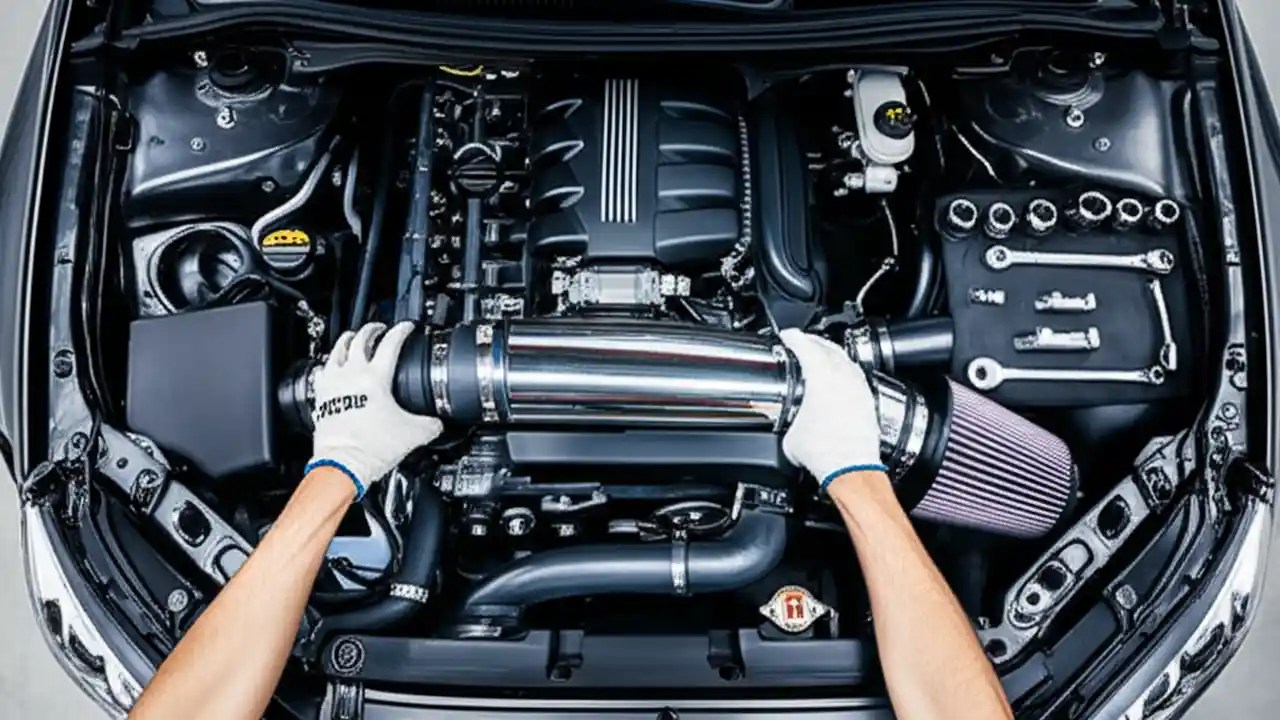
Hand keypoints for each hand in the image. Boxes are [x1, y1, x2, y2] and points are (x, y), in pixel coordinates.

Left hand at [307, 321, 442, 499]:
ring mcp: (333, 384)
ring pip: (337, 350)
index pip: (390, 342)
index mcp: (375, 378)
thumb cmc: (369, 448)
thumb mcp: (412, 434)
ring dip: (348, 340)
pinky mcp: (320, 396)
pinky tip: (334, 367)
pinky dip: (331, 363)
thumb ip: (430, 424)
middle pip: (360, 339)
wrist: (342, 464)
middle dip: (372, 329)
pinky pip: (323, 370)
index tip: (407, 327)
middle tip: (380, 329)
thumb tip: (438, 422)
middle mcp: (351, 375)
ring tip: (354, 338)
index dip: (402, 331)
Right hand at [779, 329, 885, 489]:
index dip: (794, 337)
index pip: (806, 346)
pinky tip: (839, 378)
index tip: (788, 336)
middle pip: (828, 347)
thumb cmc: (825, 452)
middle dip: (812, 341)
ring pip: (845, 359)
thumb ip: (780, 417)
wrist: (851, 469)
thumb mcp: (790, 433)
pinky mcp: (868, 400)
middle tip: (801, 342)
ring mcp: (858, 387)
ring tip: (820, 356)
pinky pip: (856, 375)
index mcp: (821, 376)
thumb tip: (772, 414)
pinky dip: (845, 370)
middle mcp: (843, 376)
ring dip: (831, 354)